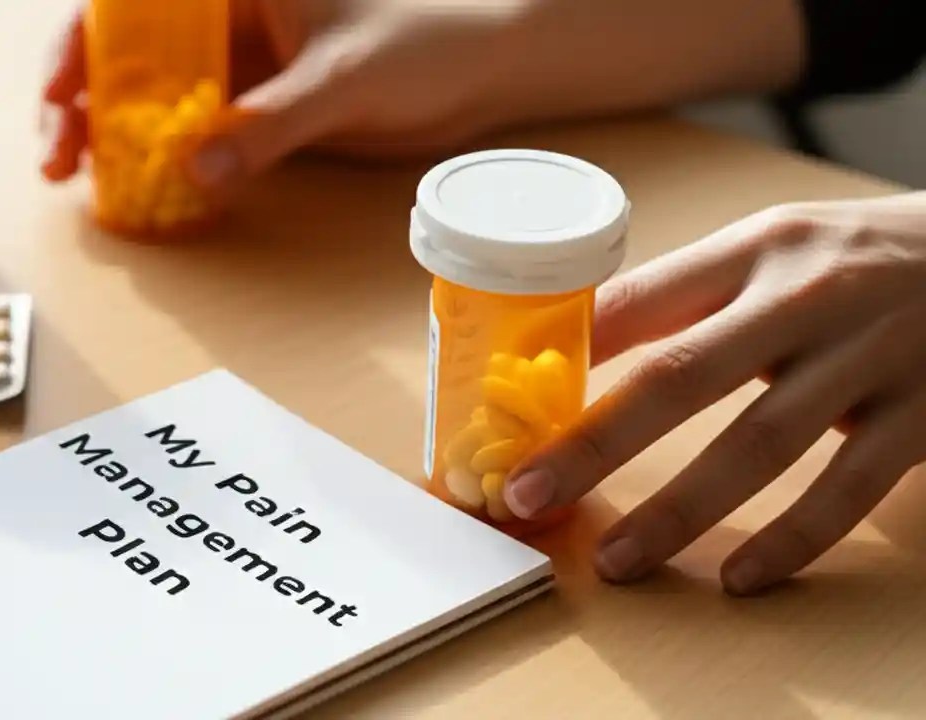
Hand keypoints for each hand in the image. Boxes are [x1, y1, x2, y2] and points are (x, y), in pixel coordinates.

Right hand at [42, 0, 536, 183]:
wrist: (481, 73)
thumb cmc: (424, 43)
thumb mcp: (344, 78)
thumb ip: (271, 122)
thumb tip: (194, 171)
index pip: (136, 3)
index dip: (82, 42)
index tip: (60, 94)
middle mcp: (223, 16)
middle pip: (126, 50)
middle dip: (80, 98)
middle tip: (57, 158)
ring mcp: (235, 64)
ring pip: (149, 94)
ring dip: (110, 134)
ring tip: (77, 180)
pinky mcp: (252, 107)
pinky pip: (189, 131)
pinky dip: (159, 159)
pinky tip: (137, 190)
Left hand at [502, 192, 925, 594]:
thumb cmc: (851, 257)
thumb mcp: (772, 247)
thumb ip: (689, 297)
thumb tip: (577, 349)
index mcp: (753, 249)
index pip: (640, 298)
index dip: (565, 354)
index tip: (504, 404)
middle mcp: (805, 297)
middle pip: (682, 376)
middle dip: (596, 444)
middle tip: (528, 493)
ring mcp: (866, 357)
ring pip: (759, 442)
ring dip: (680, 508)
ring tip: (619, 559)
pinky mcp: (920, 415)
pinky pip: (847, 488)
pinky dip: (792, 538)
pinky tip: (741, 576)